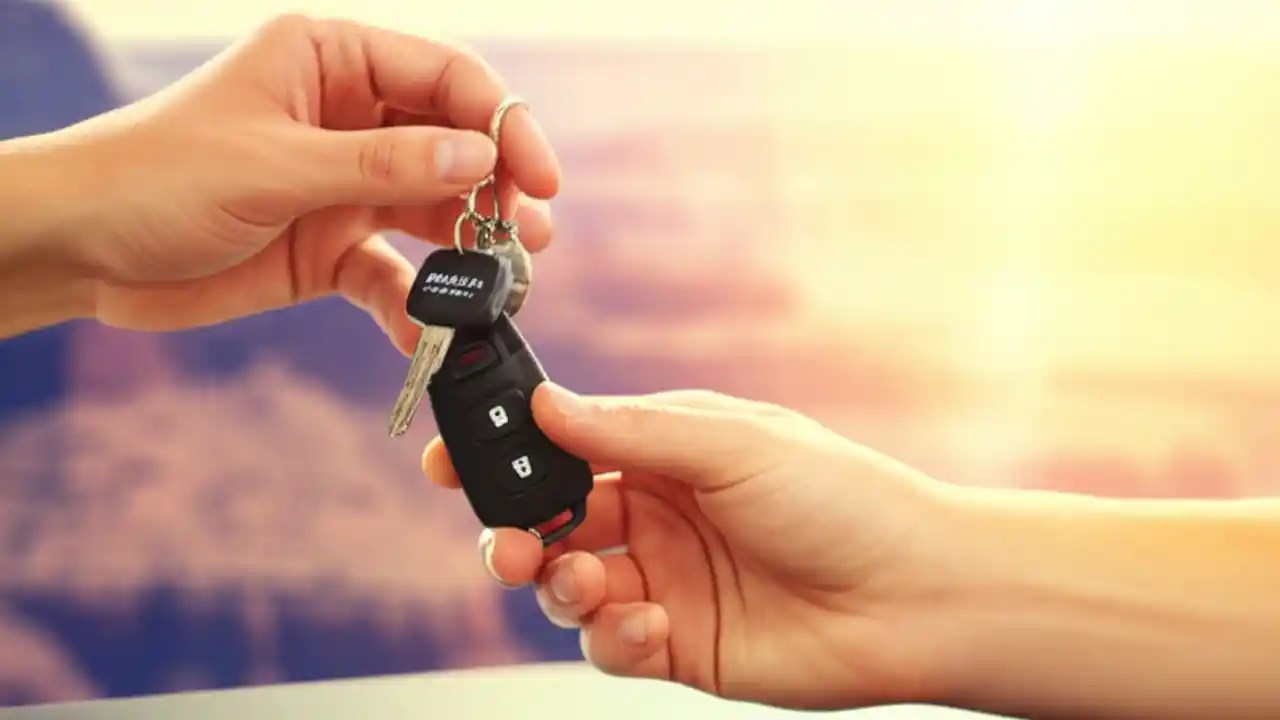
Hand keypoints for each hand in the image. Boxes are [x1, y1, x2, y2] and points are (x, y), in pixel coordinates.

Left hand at [40, 14, 558, 352]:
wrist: (81, 251)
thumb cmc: (155, 176)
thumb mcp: (274, 164)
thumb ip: (381, 164)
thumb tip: (480, 159)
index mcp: (330, 62)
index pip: (444, 78)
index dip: (503, 121)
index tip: (539, 176)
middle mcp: (347, 118)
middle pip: (453, 145)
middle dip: (497, 190)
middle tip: (528, 236)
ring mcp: (343, 185)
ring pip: (433, 212)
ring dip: (470, 249)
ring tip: (505, 282)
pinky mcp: (330, 247)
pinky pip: (393, 274)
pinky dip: (415, 304)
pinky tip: (428, 331)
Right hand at [422, 384, 958, 709]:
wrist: (915, 594)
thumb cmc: (840, 498)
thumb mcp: (731, 443)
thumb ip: (632, 428)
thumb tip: (545, 403)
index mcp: (665, 451)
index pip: (564, 445)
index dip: (506, 453)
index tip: (452, 460)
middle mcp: (657, 514)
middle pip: (552, 520)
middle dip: (517, 531)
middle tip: (512, 543)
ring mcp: (665, 581)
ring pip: (569, 585)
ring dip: (560, 585)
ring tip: (588, 583)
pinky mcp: (679, 645)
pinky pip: (610, 644)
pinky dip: (611, 637)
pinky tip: (649, 625)